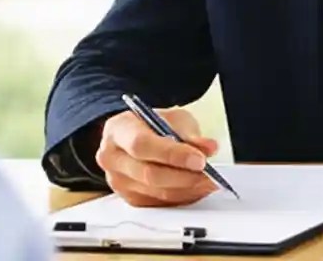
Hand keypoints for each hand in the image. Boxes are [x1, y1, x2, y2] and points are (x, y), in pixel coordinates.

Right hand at [95, 106, 219, 206]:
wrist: (133, 137)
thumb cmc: (151, 125)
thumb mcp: (172, 118)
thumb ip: (189, 133)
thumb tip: (209, 148)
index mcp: (118, 130)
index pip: (142, 145)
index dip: (172, 154)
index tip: (200, 159)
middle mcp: (112, 158)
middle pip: (149, 174)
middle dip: (185, 176)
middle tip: (210, 174)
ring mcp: (118, 182)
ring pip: (157, 192)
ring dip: (188, 189)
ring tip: (210, 181)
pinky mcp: (130, 199)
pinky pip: (160, 204)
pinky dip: (183, 197)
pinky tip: (197, 188)